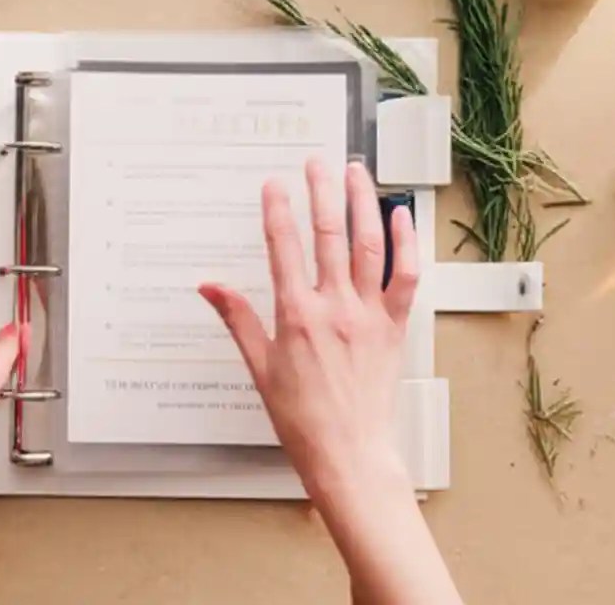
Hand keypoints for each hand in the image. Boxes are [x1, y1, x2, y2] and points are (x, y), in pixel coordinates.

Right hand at [199, 159, 418, 494]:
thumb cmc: (302, 418)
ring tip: (356, 174)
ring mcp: (368, 314)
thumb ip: (237, 319)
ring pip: (367, 244)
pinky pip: (404, 275)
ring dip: (362, 203)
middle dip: (320, 192)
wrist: (348, 451)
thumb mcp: (259, 366)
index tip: (274, 185)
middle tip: (316, 164)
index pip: (284, 248)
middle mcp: (334, 308)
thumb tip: (210, 286)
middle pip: (327, 234)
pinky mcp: (394, 326)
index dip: (277, 210)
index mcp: (296, 316)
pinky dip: (404, 243)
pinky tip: (400, 217)